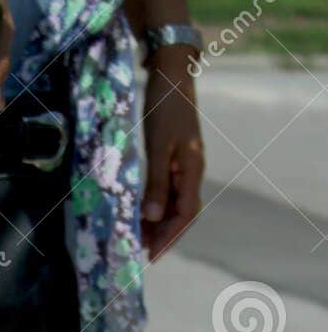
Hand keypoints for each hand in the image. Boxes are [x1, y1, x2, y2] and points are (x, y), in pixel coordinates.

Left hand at [141, 53, 203, 259]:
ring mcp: (183, 166)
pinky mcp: (173, 160)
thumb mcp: (158, 146)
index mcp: (192, 170)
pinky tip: (141, 216)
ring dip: (159, 224)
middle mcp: (190, 172)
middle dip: (164, 236)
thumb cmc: (165, 107)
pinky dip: (155, 207)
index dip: (171, 237)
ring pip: (174, 205)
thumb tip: (153, 216)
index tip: (153, 255)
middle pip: (182, 214)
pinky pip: (167, 192)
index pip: (186, 213)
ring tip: (138, 240)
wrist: (171, 76)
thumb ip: (156, 182)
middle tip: (142, 254)